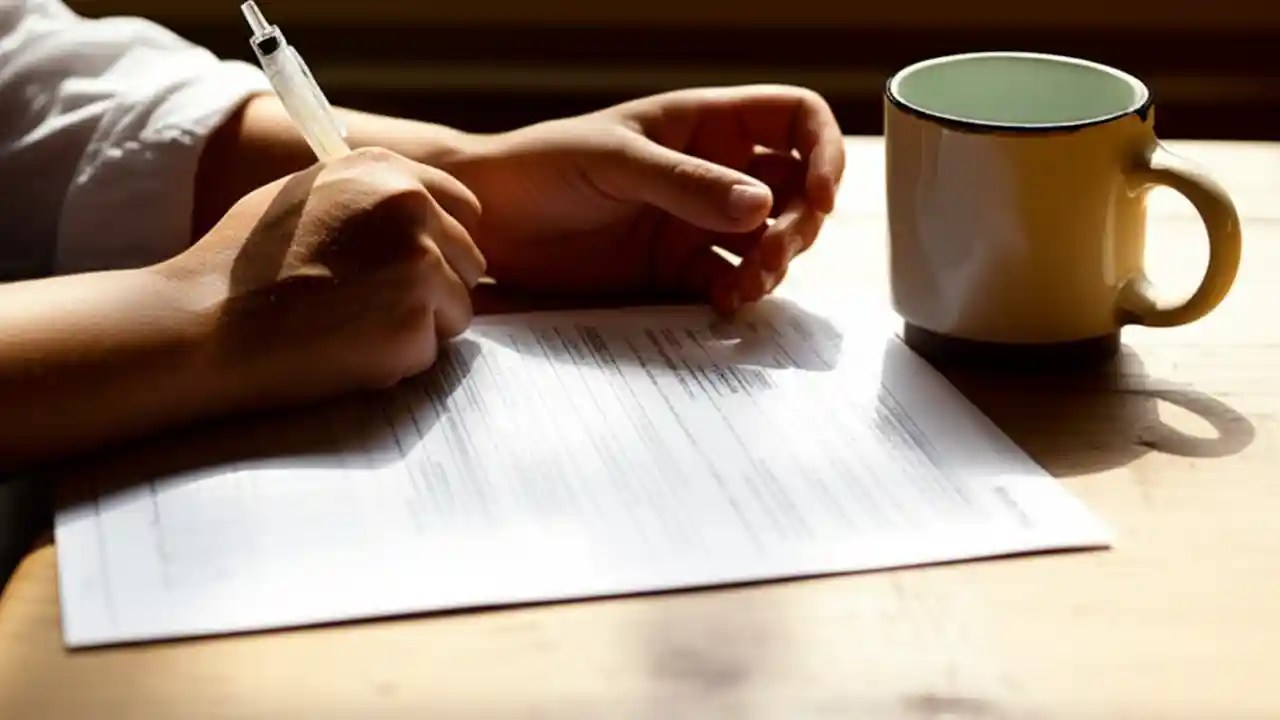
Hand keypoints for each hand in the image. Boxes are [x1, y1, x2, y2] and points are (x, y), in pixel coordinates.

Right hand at [167, 147, 484, 407]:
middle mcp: (412, 206)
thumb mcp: (305, 198)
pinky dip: (396, 362)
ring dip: (418, 328)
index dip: (443, 245)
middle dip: (436, 290)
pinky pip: (430, 352)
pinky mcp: (417, 319)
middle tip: (372, 309)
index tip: (414, 267)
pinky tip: (344, 352)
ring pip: (457, 310)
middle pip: (469, 262)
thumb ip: (368, 198)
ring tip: (350, 328)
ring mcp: (420, 262)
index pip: (464, 208)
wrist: (204, 322)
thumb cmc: (243, 268)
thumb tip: (420, 211)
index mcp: (386, 171)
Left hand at [448, 84, 843, 312]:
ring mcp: (698, 224)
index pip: (794, 119)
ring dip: (773, 265)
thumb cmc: (541, 167)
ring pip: (771, 242)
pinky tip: (721, 304)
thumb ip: (686, 185)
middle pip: (797, 190)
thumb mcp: (615, 163)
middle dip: (801, 224)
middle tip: (771, 255)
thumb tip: (763, 206)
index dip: (823, 152)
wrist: (490, 223)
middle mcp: (712, 172)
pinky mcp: (677, 271)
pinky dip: (739, 295)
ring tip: (742, 287)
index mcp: (704, 125)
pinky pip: (731, 282)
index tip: (822, 196)